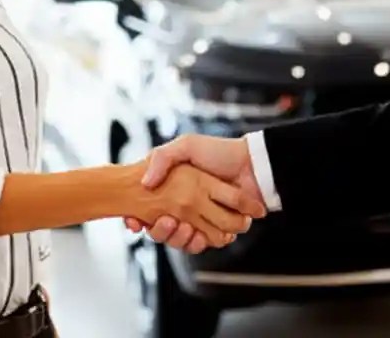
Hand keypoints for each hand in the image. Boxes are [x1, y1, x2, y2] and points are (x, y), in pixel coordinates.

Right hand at [132, 162, 260, 248]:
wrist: (253, 165)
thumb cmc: (220, 152)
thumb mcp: (187, 146)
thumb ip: (162, 158)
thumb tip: (145, 183)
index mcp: (174, 188)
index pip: (147, 210)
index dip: (138, 219)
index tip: (137, 222)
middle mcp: (185, 207)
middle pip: (163, 231)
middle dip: (162, 232)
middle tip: (168, 221)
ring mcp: (201, 219)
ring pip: (181, 240)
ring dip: (180, 238)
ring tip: (186, 227)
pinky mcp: (217, 230)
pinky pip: (201, 244)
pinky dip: (200, 242)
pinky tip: (200, 233)